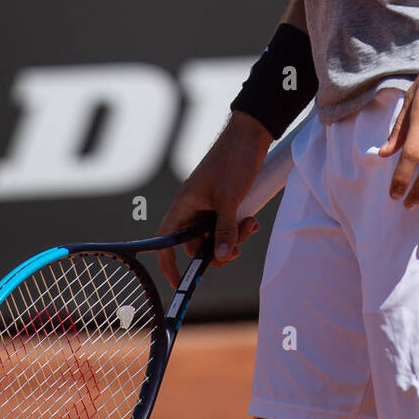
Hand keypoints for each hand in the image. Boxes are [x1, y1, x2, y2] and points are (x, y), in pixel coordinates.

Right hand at [155, 113, 272, 288]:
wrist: (249, 135)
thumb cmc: (232, 161)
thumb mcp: (229, 199)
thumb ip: (224, 228)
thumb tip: (221, 255)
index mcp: (183, 206)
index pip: (166, 242)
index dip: (168, 264)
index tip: (179, 282)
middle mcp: (192, 208)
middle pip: (197, 244)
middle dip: (217, 249)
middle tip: (237, 248)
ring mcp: (208, 205)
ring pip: (215, 235)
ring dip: (233, 237)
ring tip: (250, 225)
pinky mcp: (223, 201)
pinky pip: (226, 224)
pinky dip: (238, 226)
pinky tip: (252, 219)